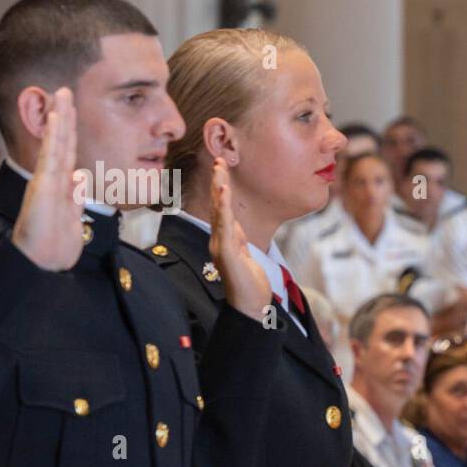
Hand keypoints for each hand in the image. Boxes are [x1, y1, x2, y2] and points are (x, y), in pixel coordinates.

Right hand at [11, 87, 83, 270]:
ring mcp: (47, 181)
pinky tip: (56, 120)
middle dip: (63, 116)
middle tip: (64, 90)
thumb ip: (75, 197)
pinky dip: (53, 138)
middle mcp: (52, 179)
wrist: (44, 262)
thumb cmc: (56, 244)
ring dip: (59, 118)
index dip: (70, 130)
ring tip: (61, 94)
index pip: (67, 151)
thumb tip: (80, 177)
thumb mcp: (73, 217)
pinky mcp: (44, 187)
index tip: (71, 110)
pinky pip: (50, 157)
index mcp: (60, 185)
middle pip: (60, 141)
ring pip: (55, 143)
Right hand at [207, 157, 271, 322]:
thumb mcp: (246, 255)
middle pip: (217, 206)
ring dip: (219, 190)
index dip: (221, 189)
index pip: (222, 209)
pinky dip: (223, 208)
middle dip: (217, 182)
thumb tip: (236, 226)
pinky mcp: (225, 253)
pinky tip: (223, 192)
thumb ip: (239, 240)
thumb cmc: (249, 284)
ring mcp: (220, 246)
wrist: (249, 306)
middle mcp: (218, 241)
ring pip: (219, 212)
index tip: (222, 169)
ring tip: (220, 170)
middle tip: (219, 160)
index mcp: (224, 240)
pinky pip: (224, 226)